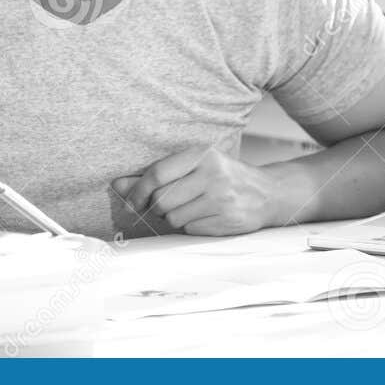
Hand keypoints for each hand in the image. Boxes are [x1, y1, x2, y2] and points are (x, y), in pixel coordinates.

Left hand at [110, 147, 287, 235]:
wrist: (267, 193)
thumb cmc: (222, 176)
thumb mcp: (193, 166)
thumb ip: (155, 175)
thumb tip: (118, 185)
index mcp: (203, 154)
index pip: (158, 173)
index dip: (138, 190)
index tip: (131, 202)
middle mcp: (213, 174)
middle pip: (162, 200)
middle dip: (156, 207)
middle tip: (167, 204)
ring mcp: (222, 199)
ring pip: (173, 218)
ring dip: (174, 217)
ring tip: (191, 207)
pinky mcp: (227, 220)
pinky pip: (190, 229)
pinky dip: (190, 226)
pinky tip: (205, 215)